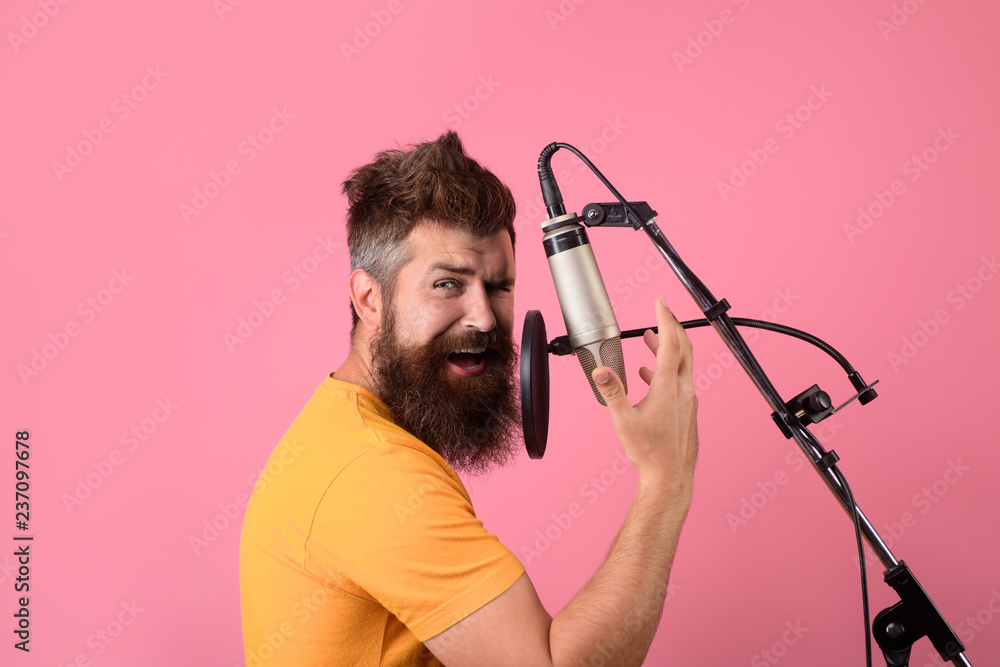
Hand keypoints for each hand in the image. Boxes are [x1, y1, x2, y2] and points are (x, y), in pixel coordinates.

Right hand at [591, 297, 698, 497]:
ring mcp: (687, 400)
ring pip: (682, 364)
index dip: (665, 319)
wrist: (671, 477)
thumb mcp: (624, 421)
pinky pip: (680, 380)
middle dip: (671, 327)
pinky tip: (650, 376)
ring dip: (668, 348)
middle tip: (660, 313)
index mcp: (669, 386)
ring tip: (651, 339)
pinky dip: (666, 369)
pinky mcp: (686, 410)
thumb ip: (612, 392)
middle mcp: (683, 390)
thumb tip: (600, 370)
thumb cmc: (650, 452)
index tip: (660, 302)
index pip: (671, 343)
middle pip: (683, 348)